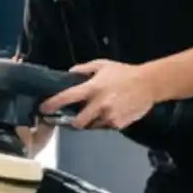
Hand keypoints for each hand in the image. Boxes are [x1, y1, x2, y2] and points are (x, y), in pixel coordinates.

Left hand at [39, 59, 166, 129]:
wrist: (149, 84)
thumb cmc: (124, 72)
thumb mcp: (102, 65)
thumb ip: (83, 69)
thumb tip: (69, 73)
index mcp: (92, 88)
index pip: (67, 98)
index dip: (52, 104)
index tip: (43, 109)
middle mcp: (99, 105)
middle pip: (77, 122)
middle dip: (74, 121)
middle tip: (75, 116)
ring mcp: (108, 116)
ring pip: (91, 126)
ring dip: (91, 122)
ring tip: (98, 111)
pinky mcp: (118, 124)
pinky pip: (105, 127)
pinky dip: (104, 122)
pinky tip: (111, 112)